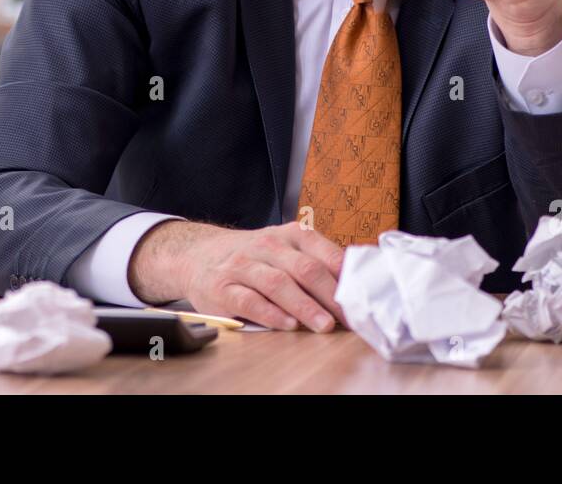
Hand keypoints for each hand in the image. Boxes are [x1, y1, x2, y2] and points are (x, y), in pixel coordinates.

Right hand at [127, 220, 347, 331]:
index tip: (362, 297)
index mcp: (290, 235)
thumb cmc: (254, 257)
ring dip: (304, 306)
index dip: (345, 277)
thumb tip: (357, 283)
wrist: (199, 255)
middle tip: (348, 316)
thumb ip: (316, 262)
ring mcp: (243, 266)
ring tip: (323, 325)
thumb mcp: (285, 248)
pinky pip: (248, 300)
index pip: (323, 253)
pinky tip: (287, 324)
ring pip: (278, 284)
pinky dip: (270, 313)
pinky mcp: (222, 287)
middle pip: (305, 269)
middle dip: (330, 295)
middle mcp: (267, 247)